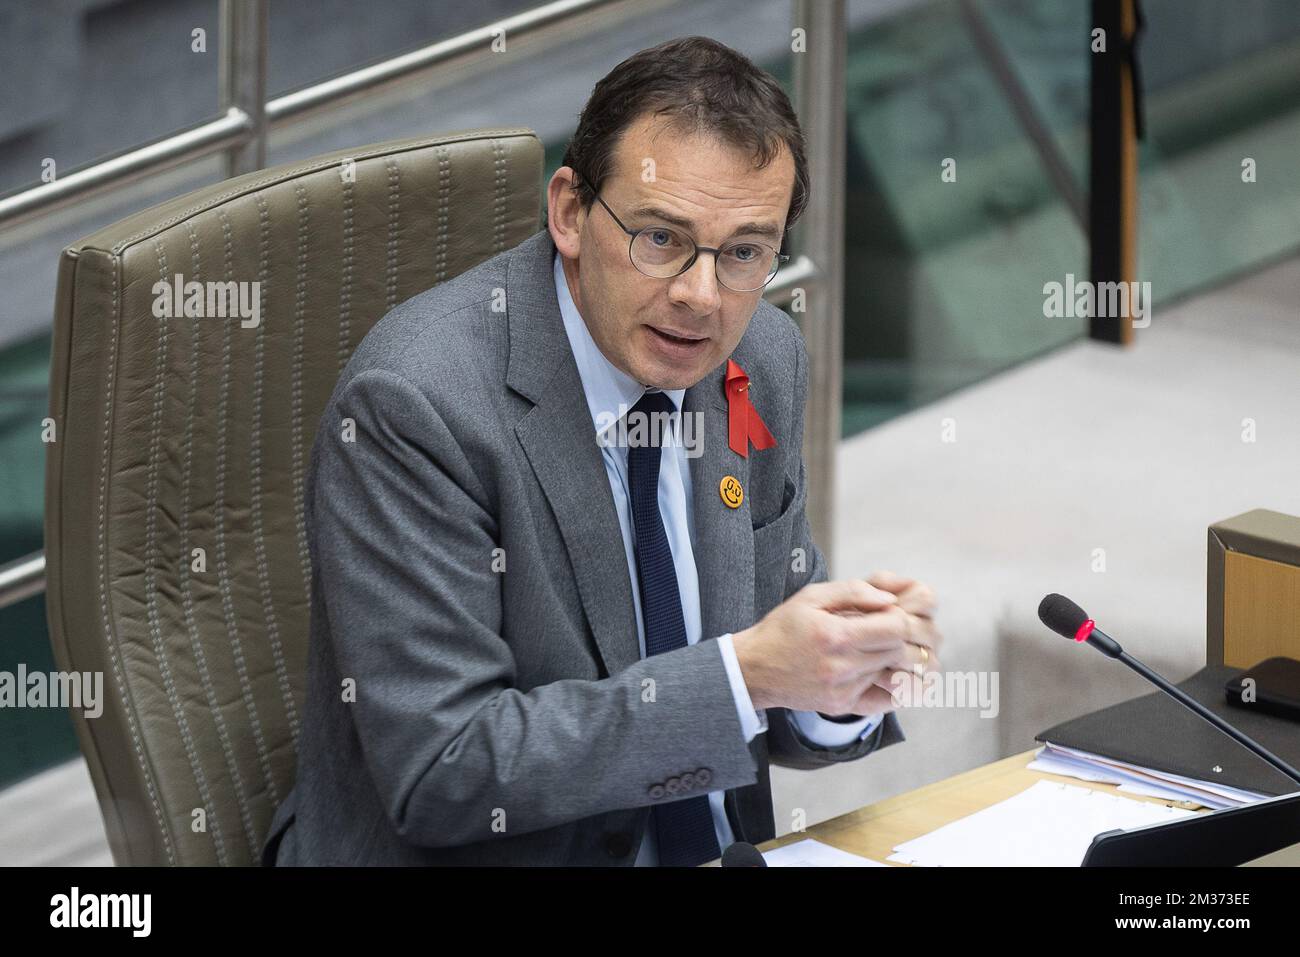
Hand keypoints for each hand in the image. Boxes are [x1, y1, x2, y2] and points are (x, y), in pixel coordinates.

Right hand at [731, 579, 932, 715]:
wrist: (755, 669)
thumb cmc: (783, 629)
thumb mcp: (811, 597)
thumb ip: (853, 591)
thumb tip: (890, 600)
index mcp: (835, 636)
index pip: (895, 627)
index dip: (896, 616)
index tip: (883, 612)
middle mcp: (841, 667)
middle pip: (897, 650)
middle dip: (894, 635)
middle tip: (878, 627)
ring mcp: (843, 691)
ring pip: (891, 671)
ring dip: (887, 657)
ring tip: (868, 646)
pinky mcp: (843, 706)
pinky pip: (883, 695)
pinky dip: (883, 679)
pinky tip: (870, 668)